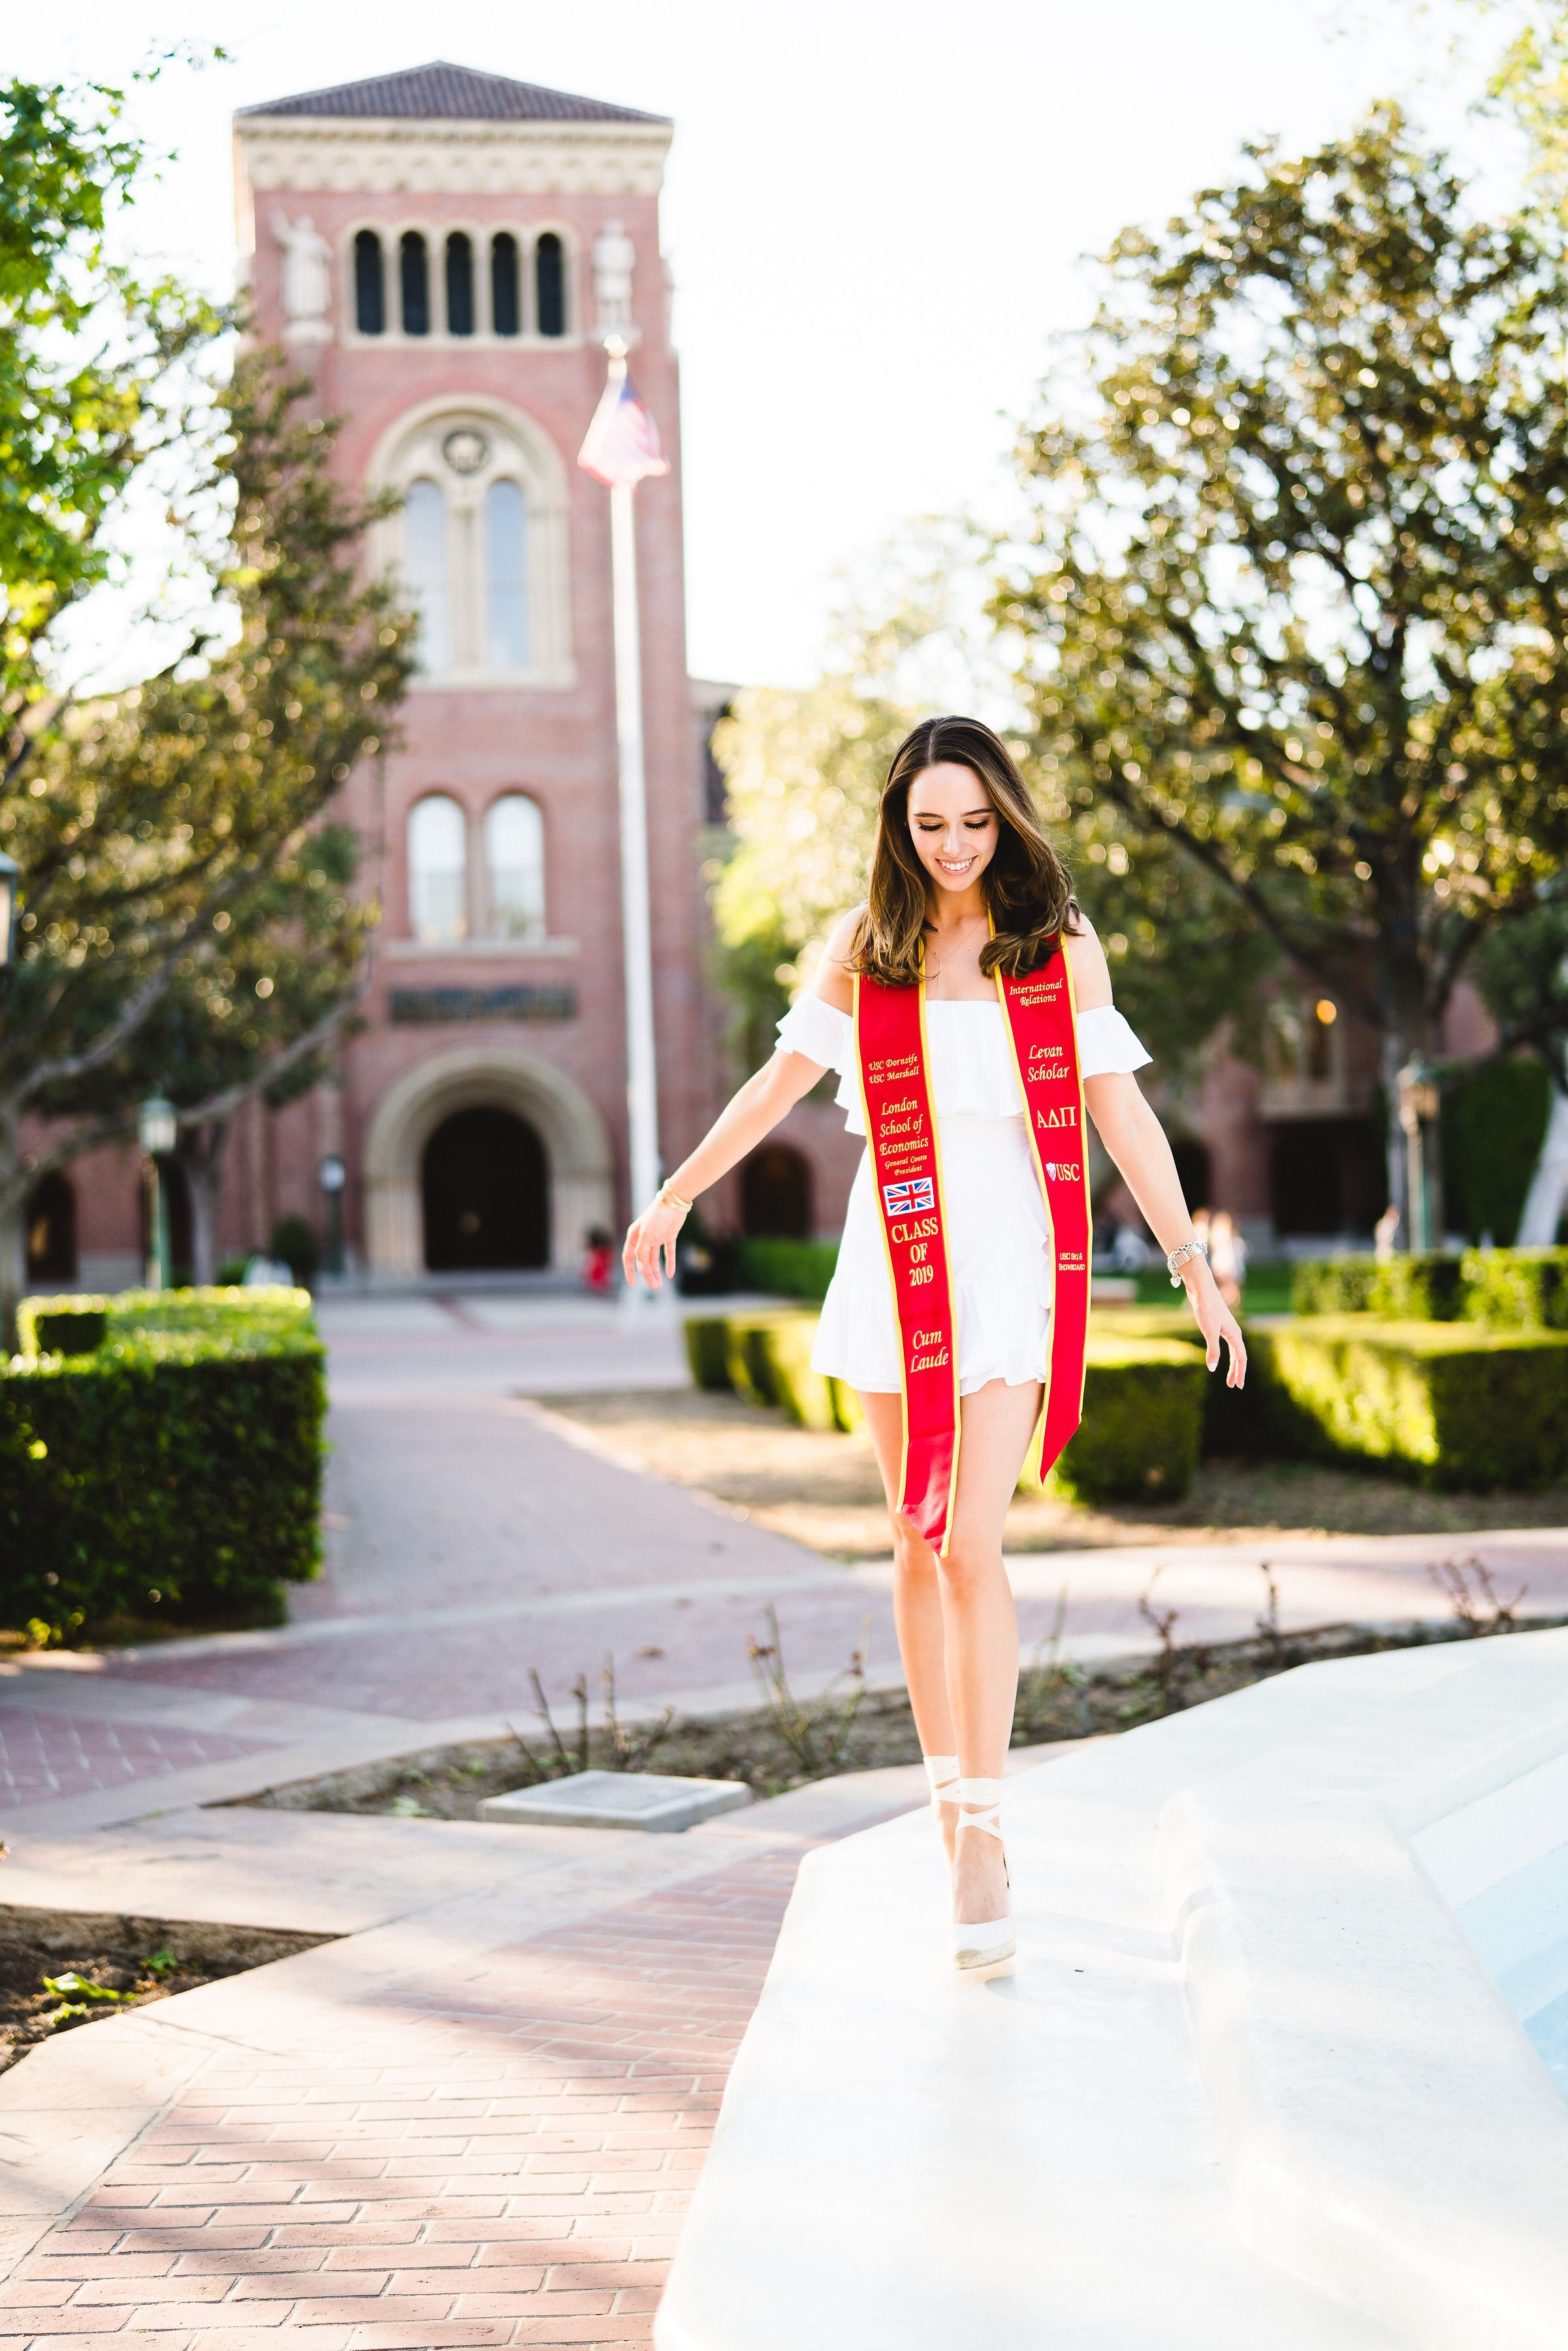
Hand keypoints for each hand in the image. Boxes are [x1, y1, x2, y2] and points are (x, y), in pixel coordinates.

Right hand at [622, 1195, 686, 1289]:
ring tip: (660, 1284)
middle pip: (643, 1261)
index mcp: (634, 1236)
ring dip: (657, 1271)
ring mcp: (657, 1237)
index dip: (630, 1271)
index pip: (629, 1257)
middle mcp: (644, 1238)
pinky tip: (670, 1274)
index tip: (632, 1284)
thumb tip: (640, 1268)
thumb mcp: (646, 1236)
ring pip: (655, 1259)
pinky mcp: (669, 1235)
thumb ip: (642, 1252)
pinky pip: (668, 1252)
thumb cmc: (656, 1216)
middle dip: (647, 1275)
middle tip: (654, 1287)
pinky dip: (669, 1263)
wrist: (674, 1202)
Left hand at [1185, 1262, 1246, 1387]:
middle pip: (1239, 1356)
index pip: (1241, 1358)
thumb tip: (1213, 1369)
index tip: (1238, 1386)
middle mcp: (1233, 1331)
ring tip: (1227, 1378)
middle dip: (1237, 1372)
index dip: (1240, 1372)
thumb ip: (1213, 1350)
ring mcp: (1226, 1328)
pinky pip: (1225, 1344)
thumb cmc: (1206, 1308)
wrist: (1201, 1289)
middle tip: (1234, 1386)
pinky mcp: (1218, 1324)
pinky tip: (1217, 1357)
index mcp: (1234, 1334)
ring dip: (1231, 1365)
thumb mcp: (1209, 1331)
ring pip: (1233, 1350)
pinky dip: (1225, 1354)